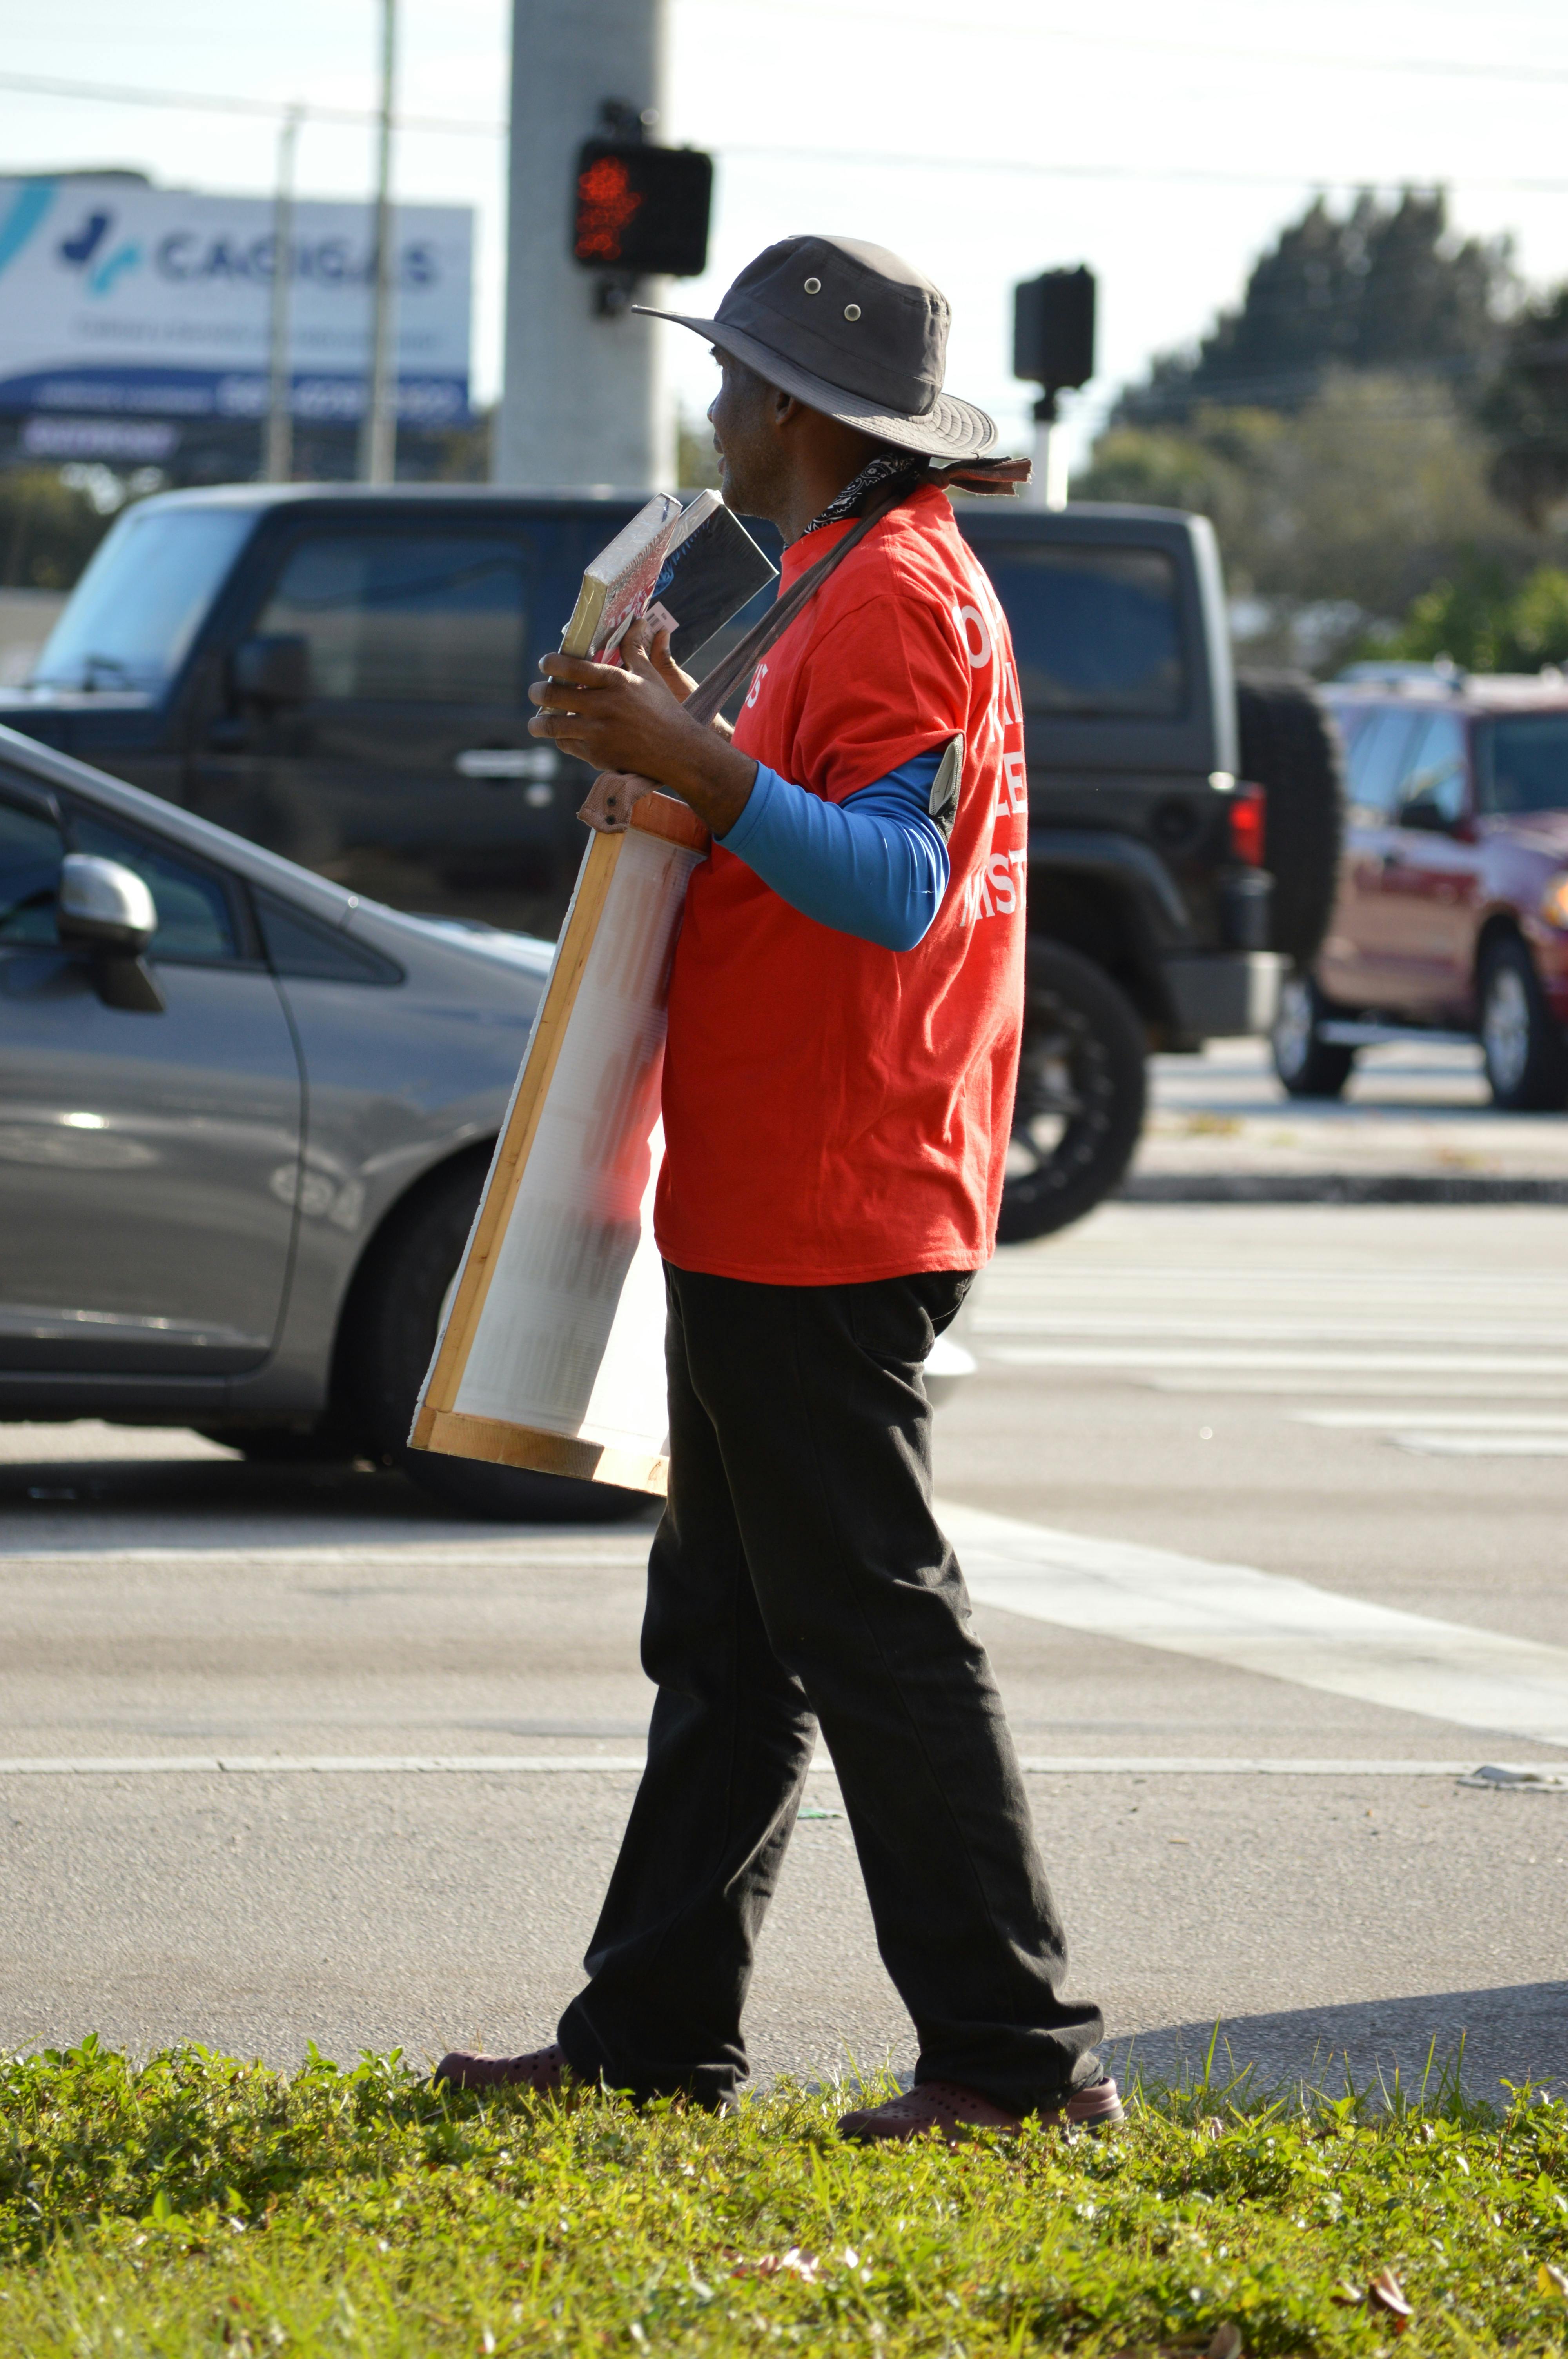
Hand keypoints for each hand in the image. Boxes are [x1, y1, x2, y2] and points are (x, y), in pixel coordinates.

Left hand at [529, 625, 756, 835]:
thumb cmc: (664, 710)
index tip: (545, 663)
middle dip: (538, 693)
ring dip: (539, 724)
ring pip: (554, 726)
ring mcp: (598, 732)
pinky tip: (563, 737)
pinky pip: (568, 745)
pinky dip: (563, 740)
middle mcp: (603, 706)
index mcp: (615, 681)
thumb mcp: (650, 676)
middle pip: (555, 695)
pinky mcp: (597, 755)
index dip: (551, 663)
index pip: (571, 666)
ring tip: (536, 723)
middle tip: (535, 692)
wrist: (678, 752)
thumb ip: (635, 649)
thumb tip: (637, 621)